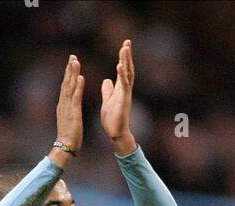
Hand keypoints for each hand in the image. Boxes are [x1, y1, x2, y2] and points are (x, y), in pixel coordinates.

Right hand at [54, 54, 83, 157]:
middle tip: (72, 55)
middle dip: (69, 69)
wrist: (65, 146)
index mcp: (63, 105)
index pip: (65, 86)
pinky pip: (76, 97)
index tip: (71, 62)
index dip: (68, 73)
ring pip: (69, 86)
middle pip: (65, 82)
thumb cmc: (69, 135)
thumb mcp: (69, 118)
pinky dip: (78, 86)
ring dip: (72, 73)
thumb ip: (70, 109)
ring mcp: (67, 107)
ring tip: (75, 61)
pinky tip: (80, 77)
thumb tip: (71, 104)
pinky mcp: (73, 112)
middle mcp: (63, 103)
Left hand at [100, 39, 136, 153]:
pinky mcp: (123, 101)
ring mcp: (125, 94)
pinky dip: (122, 75)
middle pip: (128, 68)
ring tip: (125, 49)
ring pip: (128, 74)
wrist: (115, 133)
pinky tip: (120, 65)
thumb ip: (108, 90)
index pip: (123, 70)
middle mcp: (125, 89)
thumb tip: (106, 80)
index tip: (124, 45)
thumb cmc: (112, 119)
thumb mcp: (107, 100)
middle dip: (127, 55)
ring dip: (126, 61)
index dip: (124, 58)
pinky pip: (124, 86)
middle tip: (127, 41)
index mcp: (120, 88)